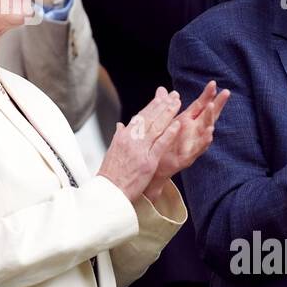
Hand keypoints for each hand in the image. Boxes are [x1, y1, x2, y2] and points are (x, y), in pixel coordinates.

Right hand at [96, 87, 181, 201]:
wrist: (109, 192)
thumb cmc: (110, 174)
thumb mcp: (112, 151)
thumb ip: (119, 136)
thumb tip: (121, 125)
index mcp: (123, 136)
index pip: (140, 116)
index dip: (152, 105)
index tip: (162, 97)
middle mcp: (131, 140)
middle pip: (149, 118)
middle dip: (163, 105)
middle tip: (173, 95)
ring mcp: (140, 150)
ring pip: (156, 127)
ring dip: (168, 114)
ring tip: (177, 103)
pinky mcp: (148, 162)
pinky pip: (160, 145)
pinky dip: (169, 134)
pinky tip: (177, 125)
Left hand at [144, 81, 231, 199]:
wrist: (154, 164)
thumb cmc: (162, 141)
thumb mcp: (163, 121)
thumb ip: (166, 106)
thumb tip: (163, 89)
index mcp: (187, 121)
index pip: (200, 105)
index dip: (207, 94)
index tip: (213, 83)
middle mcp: (193, 131)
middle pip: (208, 115)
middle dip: (217, 104)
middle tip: (226, 92)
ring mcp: (193, 143)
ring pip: (205, 130)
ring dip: (210, 119)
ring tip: (212, 108)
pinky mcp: (188, 156)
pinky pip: (198, 148)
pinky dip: (204, 141)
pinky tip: (209, 134)